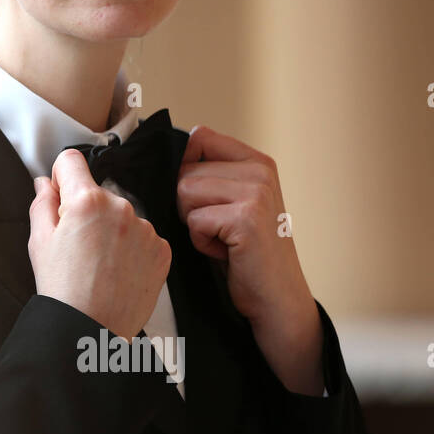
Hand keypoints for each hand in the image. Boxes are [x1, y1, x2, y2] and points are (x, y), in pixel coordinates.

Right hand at [28, 147, 170, 339]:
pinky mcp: (161, 249)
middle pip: (98, 192)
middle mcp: (121, 208)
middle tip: (76, 245)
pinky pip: (142, 237)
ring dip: (111, 230)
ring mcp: (145, 229)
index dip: (60, 177)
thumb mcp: (38, 242)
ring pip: (121, 215)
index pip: (71, 161)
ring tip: (98, 263)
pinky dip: (130, 249)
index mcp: (86, 201)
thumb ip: (42, 203)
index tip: (60, 195)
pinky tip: (117, 270)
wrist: (92, 330)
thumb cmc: (64, 291)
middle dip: (86, 210)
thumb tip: (46, 183)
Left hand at [177, 125, 324, 394]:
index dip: (184, 166)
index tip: (198, 196)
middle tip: (217, 228)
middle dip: (187, 204)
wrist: (276, 296)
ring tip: (221, 238)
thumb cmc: (244, 250)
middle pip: (185, 170)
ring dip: (193, 222)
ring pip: (184, 192)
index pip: (200, 137)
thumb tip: (157, 158)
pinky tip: (225, 251)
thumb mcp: (232, 202)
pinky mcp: (246, 218)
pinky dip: (200, 241)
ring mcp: (256, 193)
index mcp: (256, 161)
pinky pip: (194, 220)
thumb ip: (209, 175)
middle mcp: (260, 171)